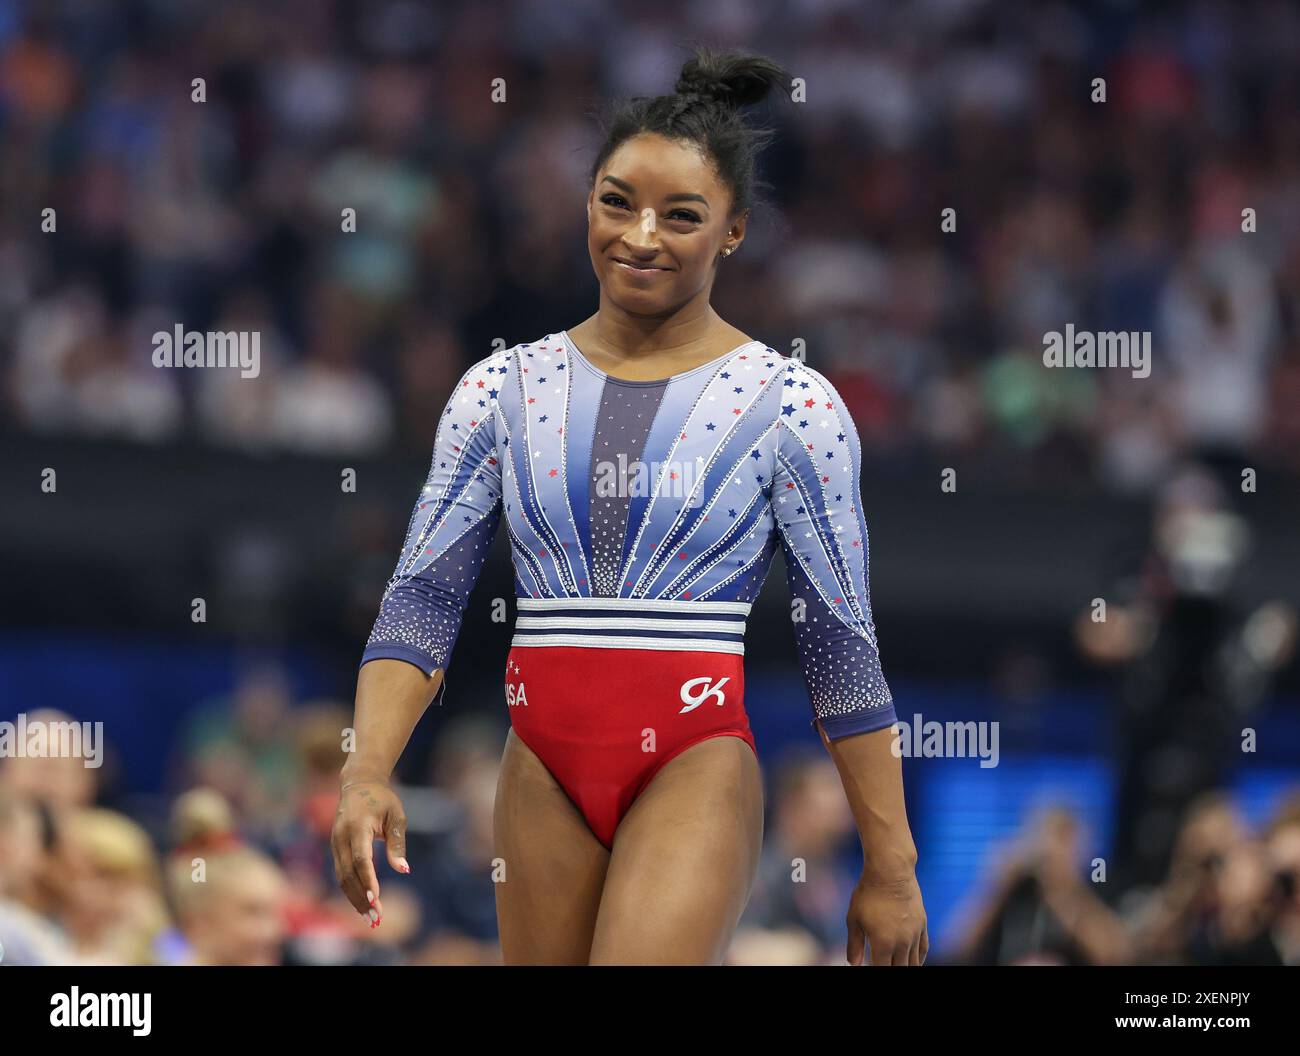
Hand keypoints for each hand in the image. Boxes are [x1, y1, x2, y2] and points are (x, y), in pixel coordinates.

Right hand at [331, 777, 409, 927]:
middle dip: (361, 897)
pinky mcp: (334, 848)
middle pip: (348, 873)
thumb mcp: (396, 816)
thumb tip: (404, 870)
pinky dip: (350, 890)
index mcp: (358, 825)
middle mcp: (341, 836)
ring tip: (370, 918)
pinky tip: (362, 904)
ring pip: (341, 877)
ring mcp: (335, 843)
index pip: (361, 857)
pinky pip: (341, 873)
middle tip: (376, 918)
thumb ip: (397, 843)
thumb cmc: (383, 800)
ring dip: (354, 899)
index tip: (375, 899)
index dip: (367, 879)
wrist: (359, 784)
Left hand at [847, 868, 927, 965]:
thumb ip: (854, 945)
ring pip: (913, 963)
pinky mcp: (922, 925)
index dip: (877, 972)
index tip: (872, 967)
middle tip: (884, 965)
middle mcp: (901, 943)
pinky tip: (914, 963)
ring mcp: (914, 935)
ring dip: (905, 968)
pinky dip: (919, 960)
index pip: (882, 971)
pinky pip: (923, 950)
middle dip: (891, 970)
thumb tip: (853, 965)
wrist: (891, 872)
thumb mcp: (854, 919)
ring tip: (897, 965)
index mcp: (883, 944)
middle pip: (900, 969)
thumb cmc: (868, 894)